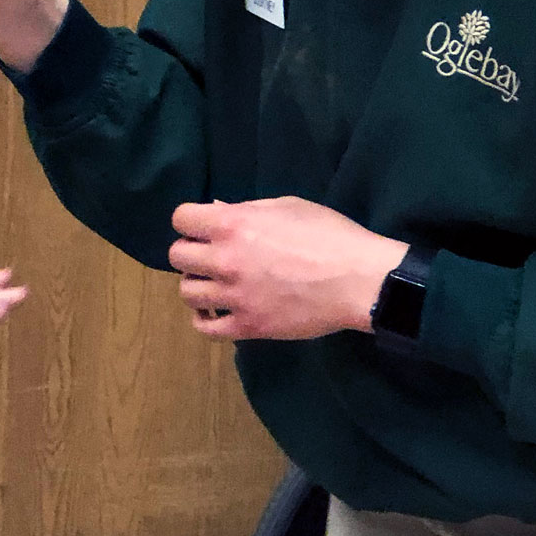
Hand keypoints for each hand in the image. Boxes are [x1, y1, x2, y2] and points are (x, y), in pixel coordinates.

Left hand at [169, 198, 405, 341]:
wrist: (358, 279)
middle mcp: (225, 260)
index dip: (191, 222)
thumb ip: (246, 210)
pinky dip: (205, 319)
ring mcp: (234, 297)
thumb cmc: (329, 235)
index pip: (181, 219)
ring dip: (198, 285)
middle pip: (177, 256)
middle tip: (212, 256)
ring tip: (216, 284)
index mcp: (233, 225)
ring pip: (187, 293)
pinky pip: (206, 328)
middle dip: (192, 252)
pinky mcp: (248, 327)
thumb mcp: (288, 207)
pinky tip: (217, 311)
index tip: (204, 228)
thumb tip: (215, 211)